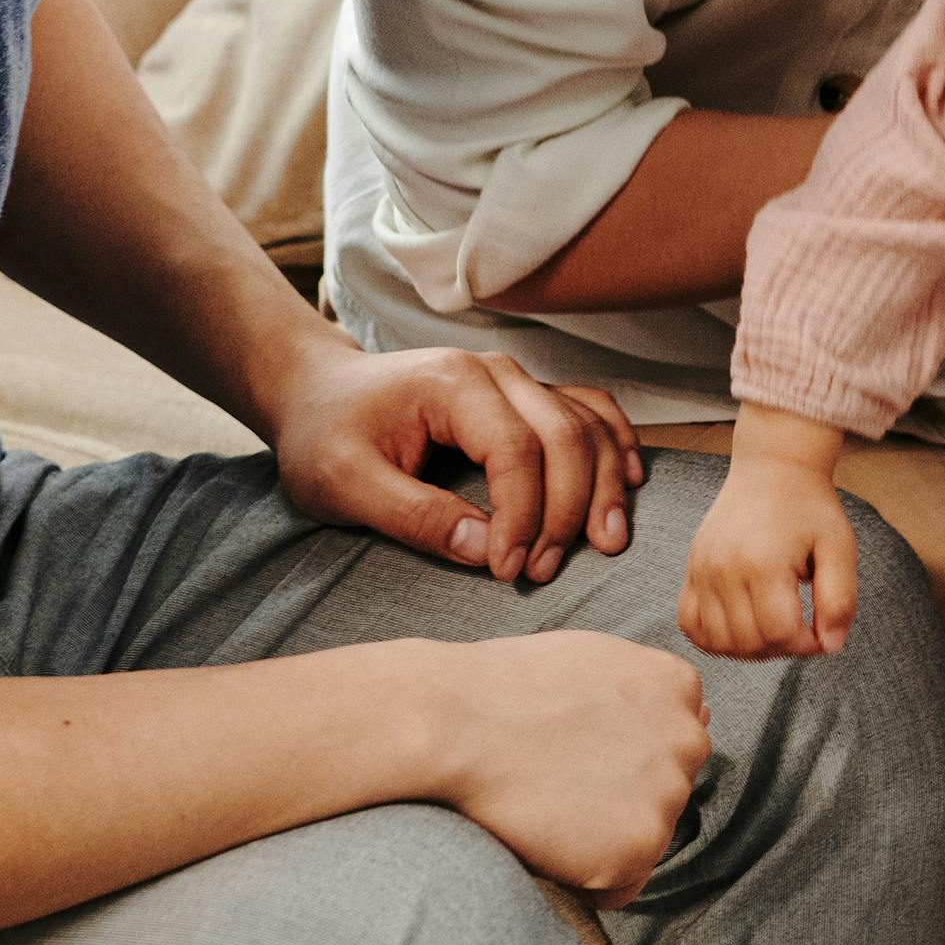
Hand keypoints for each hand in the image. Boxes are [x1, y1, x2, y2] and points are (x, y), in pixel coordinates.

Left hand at [264, 333, 644, 586]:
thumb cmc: (323, 435)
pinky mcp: (524, 396)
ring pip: (587, 425)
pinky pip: (589, 412)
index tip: (506, 570)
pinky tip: (629, 482)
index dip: (523, 517)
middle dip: (568, 511)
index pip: (516, 451)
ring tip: (605, 543)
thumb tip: (482, 550)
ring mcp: (516, 380)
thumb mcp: (345, 483)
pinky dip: (615, 445)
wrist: (315, 391)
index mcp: (454, 383)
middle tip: (544, 572)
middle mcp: (496, 371)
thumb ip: (414, 516)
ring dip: (604, 485)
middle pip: (565, 437)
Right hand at [420, 632, 712, 898]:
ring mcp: (667, 794)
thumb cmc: (501, 690)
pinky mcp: (639, 846)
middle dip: (616, 798)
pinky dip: (585, 878)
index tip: (569, 750)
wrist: (450, 725)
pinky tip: (546, 840)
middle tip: (552, 781)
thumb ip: (645, 692)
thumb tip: (701, 713)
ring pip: (642, 840)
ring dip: (599, 838)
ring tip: (544, 806)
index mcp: (677, 686)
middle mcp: (686, 739)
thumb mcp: (592, 661)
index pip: (665, 744)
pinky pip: (619, 887)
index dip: (612, 756)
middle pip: (662, 793)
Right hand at [679, 453, 860, 660]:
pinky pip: (690, 624)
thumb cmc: (809, 508)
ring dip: (750, 650)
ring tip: (774, 629)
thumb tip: (831, 645)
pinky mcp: (690, 570)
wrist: (771, 470)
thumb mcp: (839, 548)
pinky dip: (714, 638)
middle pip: (749, 643)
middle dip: (782, 649)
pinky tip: (741, 627)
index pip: (780, 633)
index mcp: (764, 563)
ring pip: (719, 642)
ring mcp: (701, 571)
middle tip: (800, 630)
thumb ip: (839, 599)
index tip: (821, 632)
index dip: (806, 645)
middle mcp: (724, 570)